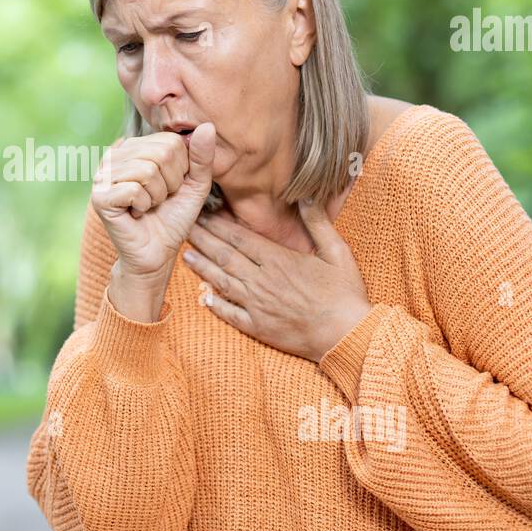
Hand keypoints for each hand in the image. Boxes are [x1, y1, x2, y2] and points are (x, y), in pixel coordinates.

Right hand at [91, 123, 216, 280]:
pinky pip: (134, 189)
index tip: (170, 188)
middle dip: (170, 183)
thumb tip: (207, 126)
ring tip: (147, 206)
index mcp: (136, 147)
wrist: (157, 252)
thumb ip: (202, 156)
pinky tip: (135, 214)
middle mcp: (115, 155)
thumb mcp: (195, 184)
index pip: (171, 141)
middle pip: (160, 153)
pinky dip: (143, 206)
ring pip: (147, 171)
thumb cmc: (174, 217)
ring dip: (157, 196)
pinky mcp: (100, 196)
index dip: (181, 170)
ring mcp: (103, 175)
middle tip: (158, 200)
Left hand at [183, 198, 371, 362]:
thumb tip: (305, 195)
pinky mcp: (257, 327)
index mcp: (278, 260)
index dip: (217, 225)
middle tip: (184, 226)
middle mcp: (261, 280)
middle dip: (203, 240)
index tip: (202, 213)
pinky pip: (230, 314)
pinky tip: (202, 296)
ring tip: (185, 254)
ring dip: (202, 267)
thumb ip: (318, 222)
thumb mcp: (337, 251)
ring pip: (221, 282)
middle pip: (224, 256)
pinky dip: (214, 304)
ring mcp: (257, 305)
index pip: (239, 238)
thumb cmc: (345, 293)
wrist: (347, 334)